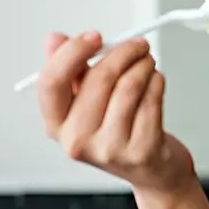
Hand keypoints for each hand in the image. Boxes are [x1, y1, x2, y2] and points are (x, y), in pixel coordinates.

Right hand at [37, 31, 194, 193]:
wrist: (152, 172)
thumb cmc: (119, 132)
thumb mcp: (87, 103)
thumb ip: (71, 71)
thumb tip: (54, 39)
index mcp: (57, 125)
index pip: (51, 82)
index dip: (73, 52)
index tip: (95, 36)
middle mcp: (77, 141)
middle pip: (98, 79)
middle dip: (122, 53)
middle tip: (138, 45)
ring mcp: (110, 149)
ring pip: (129, 87)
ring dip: (143, 65)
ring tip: (148, 63)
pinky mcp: (141, 150)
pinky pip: (152, 100)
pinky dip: (157, 82)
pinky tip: (156, 81)